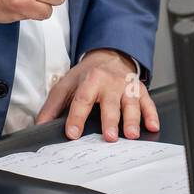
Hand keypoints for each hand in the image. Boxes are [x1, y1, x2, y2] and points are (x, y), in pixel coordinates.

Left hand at [35, 48, 159, 140]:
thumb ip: (53, 106)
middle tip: (109, 137)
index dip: (76, 117)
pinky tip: (152, 126)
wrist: (109, 56)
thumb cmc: (87, 75)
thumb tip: (40, 125)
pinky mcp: (140, 90)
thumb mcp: (66, 85)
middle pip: (110, 103)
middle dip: (110, 121)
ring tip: (131, 135)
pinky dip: (151, 114)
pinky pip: (147, 102)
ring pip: (131, 104)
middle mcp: (109, 83)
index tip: (73, 133)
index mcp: (89, 80)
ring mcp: (126, 86)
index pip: (82, 99)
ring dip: (132, 119)